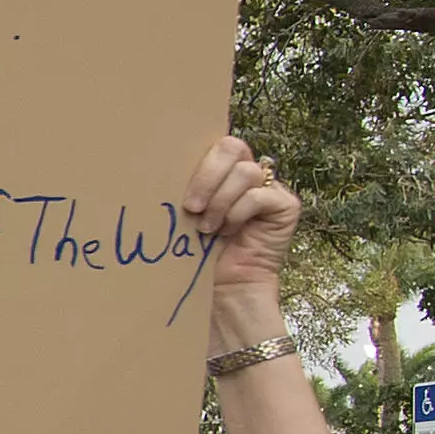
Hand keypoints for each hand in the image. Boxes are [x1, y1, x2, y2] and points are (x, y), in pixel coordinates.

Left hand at [183, 136, 300, 326]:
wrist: (222, 291)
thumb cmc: (195, 255)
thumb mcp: (183, 215)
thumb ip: (180, 187)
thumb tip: (149, 166)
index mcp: (221, 171)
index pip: (213, 142)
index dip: (197, 158)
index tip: (176, 183)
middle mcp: (247, 175)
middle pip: (231, 147)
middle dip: (207, 175)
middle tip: (190, 206)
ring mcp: (269, 188)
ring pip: (245, 172)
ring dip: (220, 201)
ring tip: (207, 228)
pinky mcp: (285, 206)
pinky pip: (261, 195)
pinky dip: (238, 212)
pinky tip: (227, 232)